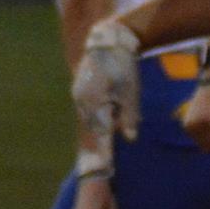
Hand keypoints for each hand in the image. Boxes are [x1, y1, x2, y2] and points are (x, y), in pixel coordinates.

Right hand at [72, 19, 142, 143]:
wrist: (110, 41)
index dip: (103, 151)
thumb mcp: (131, 93)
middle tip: (124, 126)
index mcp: (92, 102)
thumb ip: (129, 117)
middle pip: (95, 125)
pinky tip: (112, 99)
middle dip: (108, 129)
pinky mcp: (80, 88)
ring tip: (120, 103)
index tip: (106, 167)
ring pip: (93, 115)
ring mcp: (78, 93)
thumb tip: (130, 138)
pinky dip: (101, 109)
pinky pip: (90, 106)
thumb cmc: (123, 67)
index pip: (99, 133)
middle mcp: (80, 100)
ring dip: (106, 117)